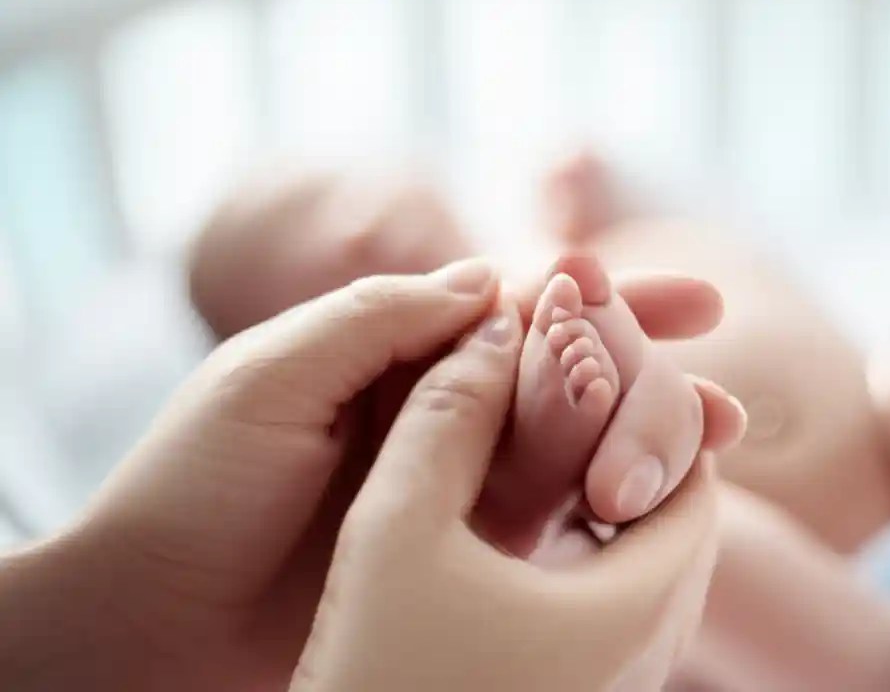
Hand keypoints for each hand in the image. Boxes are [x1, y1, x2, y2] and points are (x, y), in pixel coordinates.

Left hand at [0, 259, 742, 690]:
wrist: (159, 615)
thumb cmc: (196, 483)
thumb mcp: (267, 375)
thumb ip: (376, 319)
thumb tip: (488, 280)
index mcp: (396, 351)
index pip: (513, 307)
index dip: (600, 299)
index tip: (683, 299)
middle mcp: (439, 411)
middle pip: (563, 375)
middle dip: (648, 371)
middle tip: (723, 386)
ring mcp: (456, 484)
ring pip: (571, 446)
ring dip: (647, 436)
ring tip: (719, 435)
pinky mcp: (462, 554)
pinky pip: (546, 519)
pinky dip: (608, 505)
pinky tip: (664, 499)